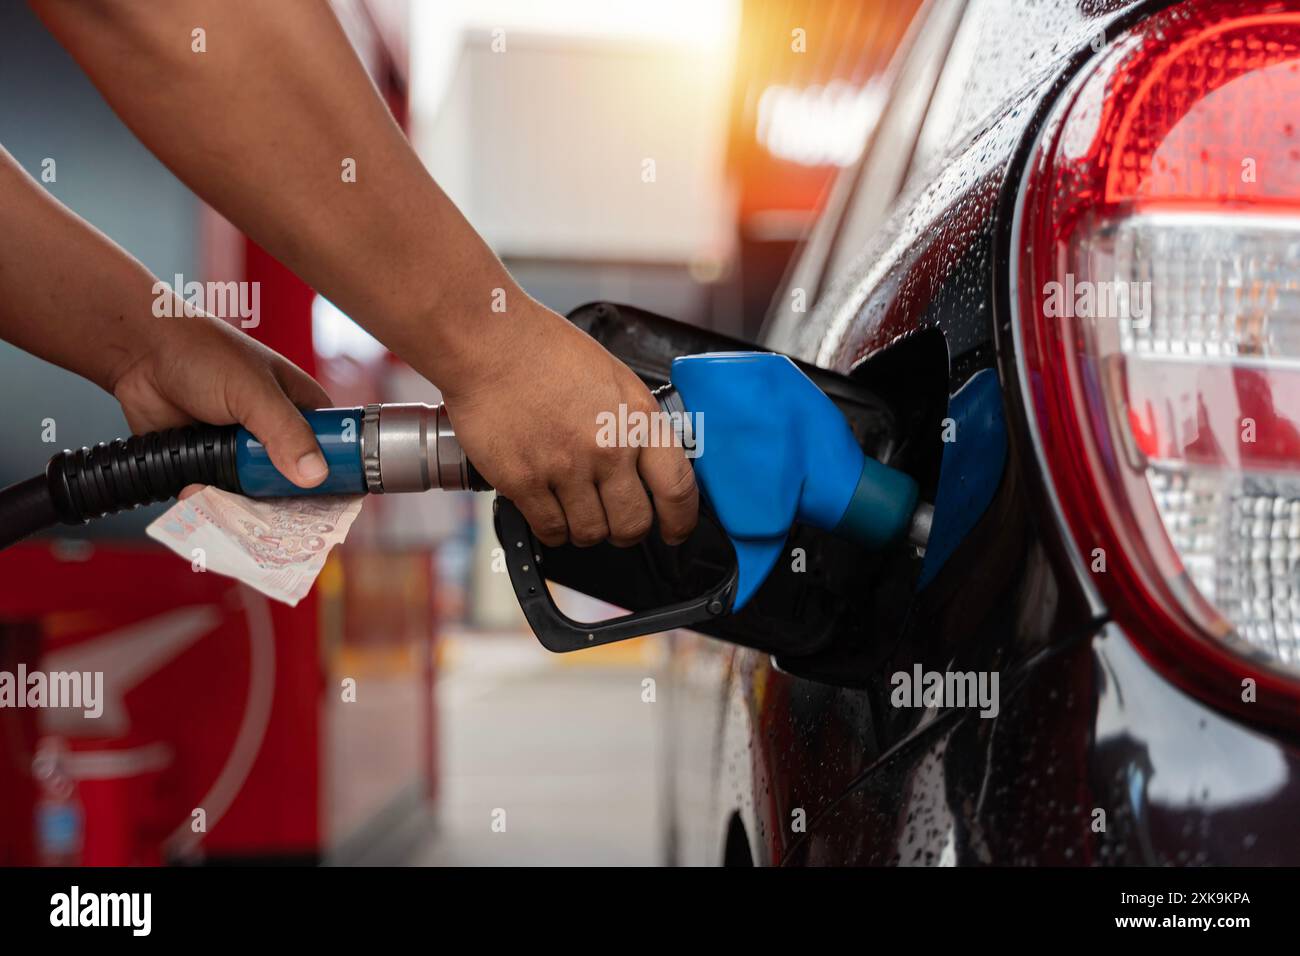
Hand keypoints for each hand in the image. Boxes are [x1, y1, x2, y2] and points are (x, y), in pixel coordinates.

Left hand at [110, 312, 332, 488]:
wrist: (139, 351)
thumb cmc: (204, 354)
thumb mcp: (253, 391)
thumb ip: (284, 432)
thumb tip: (315, 476)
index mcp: (302, 411)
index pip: (335, 452)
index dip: (336, 480)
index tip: (327, 509)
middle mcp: (277, 436)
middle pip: (295, 484)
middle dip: (281, 503)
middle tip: (271, 520)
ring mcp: (242, 453)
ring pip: (255, 495)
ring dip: (239, 505)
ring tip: (224, 507)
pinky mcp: (208, 465)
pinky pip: (217, 496)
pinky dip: (207, 501)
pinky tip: (195, 494)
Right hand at [440, 302, 698, 547]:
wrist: (490, 342)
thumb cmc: (545, 351)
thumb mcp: (614, 378)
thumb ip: (634, 423)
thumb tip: (648, 465)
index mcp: (637, 418)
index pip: (678, 488)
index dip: (680, 521)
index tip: (674, 530)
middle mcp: (607, 447)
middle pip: (633, 523)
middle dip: (626, 531)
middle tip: (616, 523)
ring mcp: (566, 467)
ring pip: (591, 533)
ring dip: (586, 531)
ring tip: (575, 510)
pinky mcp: (525, 482)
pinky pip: (550, 529)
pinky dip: (552, 529)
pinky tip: (548, 510)